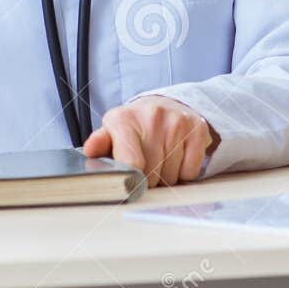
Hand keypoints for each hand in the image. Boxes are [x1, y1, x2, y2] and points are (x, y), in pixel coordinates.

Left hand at [82, 95, 218, 186]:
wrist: (166, 106)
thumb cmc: (135, 128)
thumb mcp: (112, 133)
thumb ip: (100, 144)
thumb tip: (90, 150)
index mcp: (123, 119)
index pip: (131, 163)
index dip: (132, 180)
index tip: (131, 182)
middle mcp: (152, 116)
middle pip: (151, 174)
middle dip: (147, 180)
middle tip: (145, 168)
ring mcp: (177, 122)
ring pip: (171, 176)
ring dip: (165, 177)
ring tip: (161, 160)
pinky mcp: (198, 128)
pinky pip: (190, 171)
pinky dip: (184, 172)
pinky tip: (177, 157)